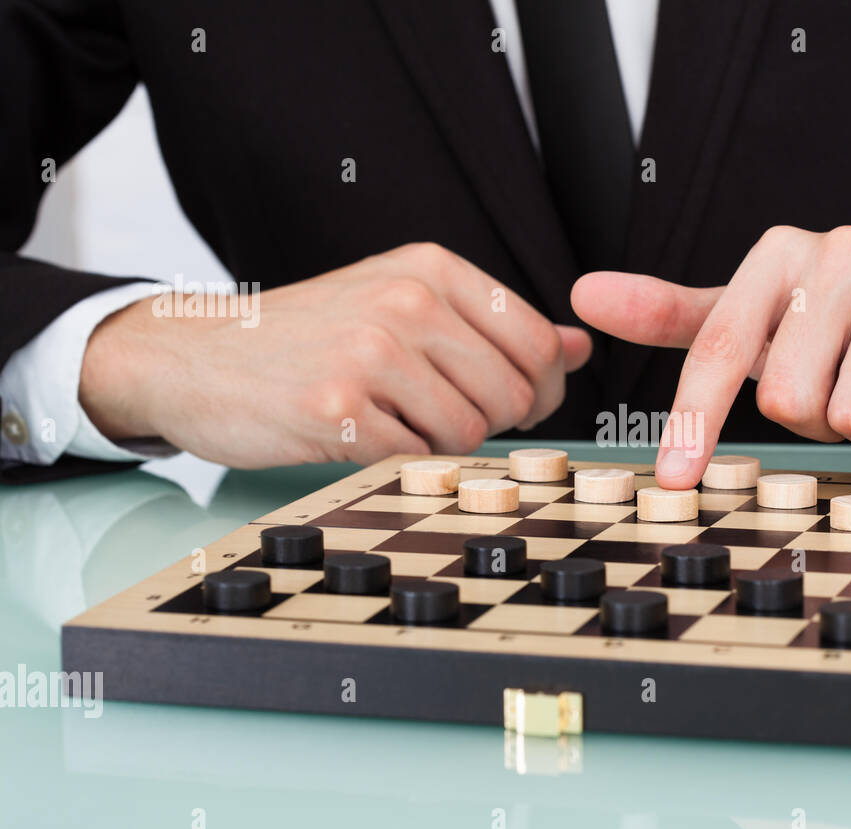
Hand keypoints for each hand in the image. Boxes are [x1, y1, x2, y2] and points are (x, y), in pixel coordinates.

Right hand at [80, 243, 591, 467]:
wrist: (193, 356)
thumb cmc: (307, 335)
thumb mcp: (403, 304)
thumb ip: (495, 327)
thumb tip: (580, 346)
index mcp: (432, 269)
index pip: (540, 343)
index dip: (540, 389)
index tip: (510, 401)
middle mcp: (407, 302)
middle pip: (513, 395)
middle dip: (489, 422)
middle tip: (435, 415)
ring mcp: (370, 355)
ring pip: (470, 432)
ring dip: (439, 444)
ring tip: (391, 419)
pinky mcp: (336, 410)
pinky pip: (414, 459)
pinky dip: (396, 461)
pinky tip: (359, 434)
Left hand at [572, 225, 850, 487]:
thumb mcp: (761, 317)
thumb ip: (676, 315)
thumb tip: (584, 296)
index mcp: (781, 254)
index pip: (717, 348)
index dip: (695, 421)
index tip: (676, 480)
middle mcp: (841, 254)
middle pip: (787, 398)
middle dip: (812, 419)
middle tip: (840, 390)